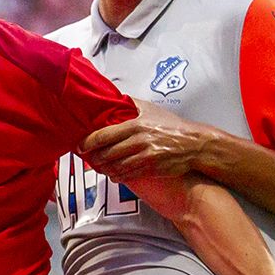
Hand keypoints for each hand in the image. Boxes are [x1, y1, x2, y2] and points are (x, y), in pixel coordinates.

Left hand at [80, 102, 216, 181]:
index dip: (87, 143)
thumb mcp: (152, 110)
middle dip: (93, 158)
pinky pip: (127, 175)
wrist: (194, 144)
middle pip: (106, 153)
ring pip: (115, 166)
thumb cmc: (173, 127)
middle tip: (88, 158)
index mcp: (135, 125)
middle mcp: (138, 140)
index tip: (80, 146)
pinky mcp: (151, 168)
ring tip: (99, 167)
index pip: (103, 135)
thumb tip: (117, 98)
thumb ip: (133, 104)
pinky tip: (114, 175)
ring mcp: (145, 156)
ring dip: (104, 169)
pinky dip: (117, 176)